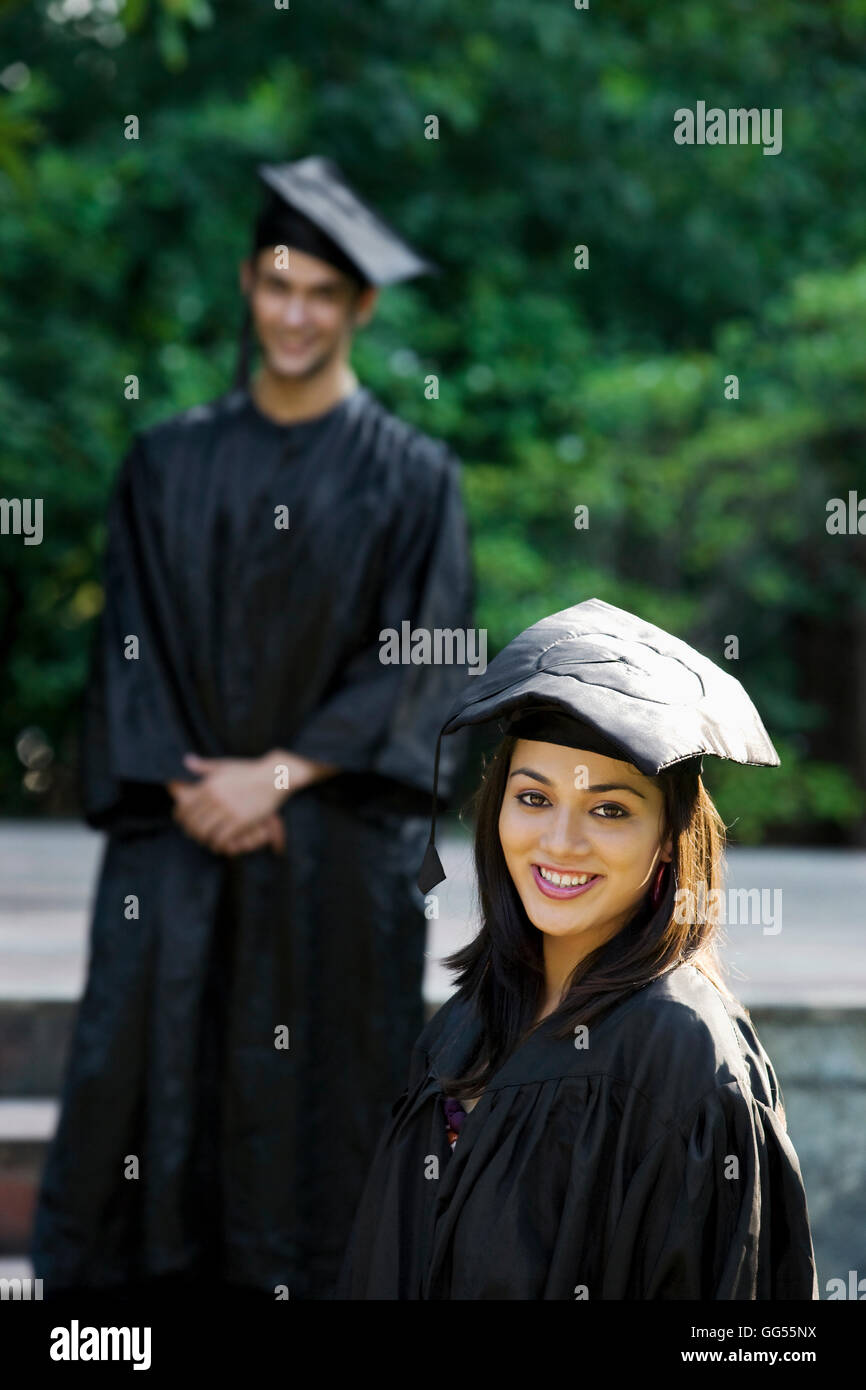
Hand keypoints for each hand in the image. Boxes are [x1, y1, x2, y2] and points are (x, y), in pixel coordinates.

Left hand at [168, 754, 284, 853]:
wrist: (274, 777)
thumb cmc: (249, 771)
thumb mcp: (225, 765)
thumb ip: (204, 766)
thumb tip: (187, 760)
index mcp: (209, 785)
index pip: (185, 807)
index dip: (180, 819)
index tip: (183, 824)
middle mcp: (216, 798)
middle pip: (193, 822)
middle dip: (192, 832)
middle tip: (196, 835)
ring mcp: (228, 809)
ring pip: (205, 832)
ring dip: (204, 840)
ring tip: (208, 841)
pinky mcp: (241, 820)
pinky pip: (221, 838)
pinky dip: (218, 845)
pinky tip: (220, 845)